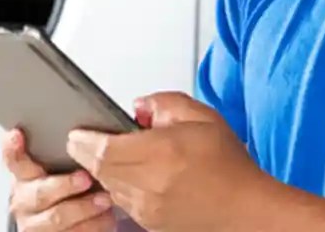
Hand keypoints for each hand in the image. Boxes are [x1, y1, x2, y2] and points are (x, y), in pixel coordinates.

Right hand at [3, 128, 117, 231]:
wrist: (66, 225)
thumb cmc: (66, 192)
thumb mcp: (61, 170)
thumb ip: (64, 154)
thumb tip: (84, 135)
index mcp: (25, 177)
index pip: (14, 160)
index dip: (13, 149)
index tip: (17, 134)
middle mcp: (24, 201)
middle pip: (39, 192)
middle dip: (64, 185)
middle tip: (85, 178)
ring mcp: (34, 224)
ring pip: (56, 217)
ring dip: (84, 208)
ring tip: (105, 200)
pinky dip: (93, 226)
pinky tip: (107, 217)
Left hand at [66, 92, 269, 231]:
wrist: (245, 210)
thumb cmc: (229, 167)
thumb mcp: (202, 117)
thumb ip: (166, 104)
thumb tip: (138, 107)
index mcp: (163, 153)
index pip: (105, 149)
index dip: (86, 139)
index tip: (78, 132)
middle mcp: (151, 183)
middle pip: (100, 169)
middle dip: (86, 153)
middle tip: (81, 141)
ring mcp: (148, 207)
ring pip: (108, 186)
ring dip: (101, 170)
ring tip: (106, 155)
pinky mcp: (150, 222)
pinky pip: (121, 201)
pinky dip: (117, 186)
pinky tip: (127, 174)